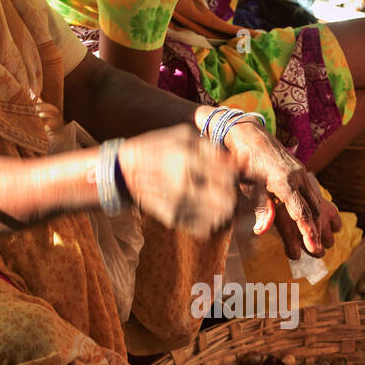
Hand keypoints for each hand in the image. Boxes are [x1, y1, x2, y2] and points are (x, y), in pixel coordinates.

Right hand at [117, 126, 237, 237]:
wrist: (124, 172)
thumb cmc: (157, 148)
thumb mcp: (183, 136)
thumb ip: (212, 148)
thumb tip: (240, 161)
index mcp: (188, 160)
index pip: (230, 175)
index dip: (240, 176)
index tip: (238, 174)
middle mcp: (184, 185)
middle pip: (229, 200)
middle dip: (235, 195)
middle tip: (230, 189)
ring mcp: (179, 205)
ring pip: (220, 218)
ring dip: (226, 211)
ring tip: (220, 201)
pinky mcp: (174, 219)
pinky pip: (205, 228)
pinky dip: (213, 222)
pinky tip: (207, 210)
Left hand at [222, 121, 340, 257]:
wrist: (251, 136)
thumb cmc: (245, 163)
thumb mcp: (248, 186)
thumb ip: (259, 208)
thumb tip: (261, 230)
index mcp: (283, 181)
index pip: (300, 212)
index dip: (307, 231)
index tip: (314, 246)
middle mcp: (297, 177)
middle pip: (312, 209)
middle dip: (316, 231)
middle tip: (318, 250)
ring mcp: (301, 173)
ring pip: (315, 201)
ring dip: (318, 221)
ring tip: (322, 239)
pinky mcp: (300, 171)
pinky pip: (312, 193)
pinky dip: (316, 208)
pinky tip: (318, 219)